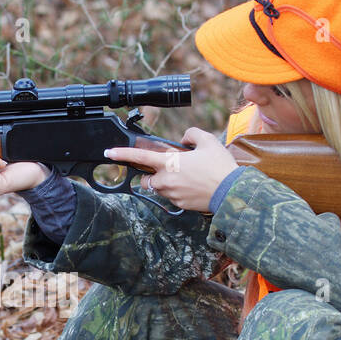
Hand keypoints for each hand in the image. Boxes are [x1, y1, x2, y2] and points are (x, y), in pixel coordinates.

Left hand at [104, 127, 237, 212]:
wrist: (231, 192)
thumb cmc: (220, 167)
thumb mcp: (208, 142)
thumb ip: (192, 134)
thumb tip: (184, 139)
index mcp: (169, 163)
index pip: (139, 156)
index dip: (122, 153)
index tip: (109, 152)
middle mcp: (166, 181)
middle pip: (145, 179)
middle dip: (150, 175)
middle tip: (165, 169)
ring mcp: (171, 194)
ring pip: (159, 189)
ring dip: (165, 182)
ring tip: (185, 176)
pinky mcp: (179, 204)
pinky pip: (171, 197)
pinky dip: (177, 191)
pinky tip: (193, 186)